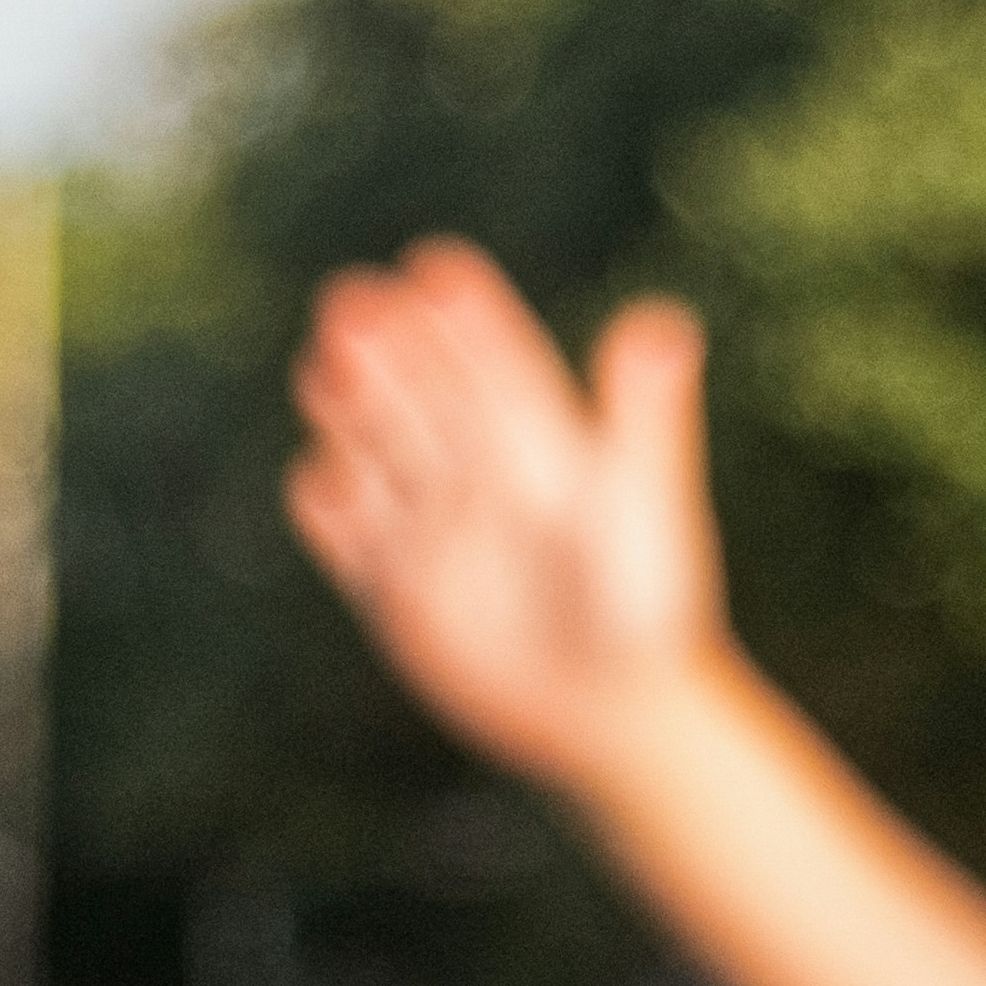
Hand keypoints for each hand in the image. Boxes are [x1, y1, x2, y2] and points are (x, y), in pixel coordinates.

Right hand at [285, 237, 734, 786]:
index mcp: (544, 443)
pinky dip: (328, 504)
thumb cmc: (645, 608)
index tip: (437, 269)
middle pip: (419, 391)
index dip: (465, 313)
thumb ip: (647, 415)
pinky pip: (345, 534)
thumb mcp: (643, 502)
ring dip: (346, 408)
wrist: (611, 716)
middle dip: (384, 344)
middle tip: (351, 301)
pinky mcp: (398, 589)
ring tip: (322, 368)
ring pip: (374, 448)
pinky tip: (319, 480)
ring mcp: (434, 531)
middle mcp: (482, 478)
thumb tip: (665, 323)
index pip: (495, 358)